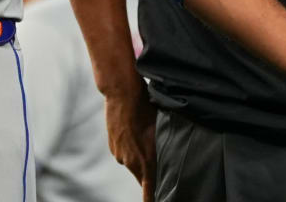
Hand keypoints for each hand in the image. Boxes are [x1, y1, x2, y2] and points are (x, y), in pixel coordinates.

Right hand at [102, 80, 157, 201]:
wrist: (122, 94)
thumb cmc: (146, 109)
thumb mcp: (161, 130)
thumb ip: (164, 150)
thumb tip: (172, 160)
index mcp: (145, 161)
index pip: (149, 191)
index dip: (151, 199)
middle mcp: (130, 162)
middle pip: (141, 176)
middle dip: (149, 173)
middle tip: (155, 158)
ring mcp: (119, 154)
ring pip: (133, 162)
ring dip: (139, 156)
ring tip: (144, 136)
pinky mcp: (113, 146)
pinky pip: (124, 152)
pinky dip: (130, 147)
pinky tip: (134, 131)